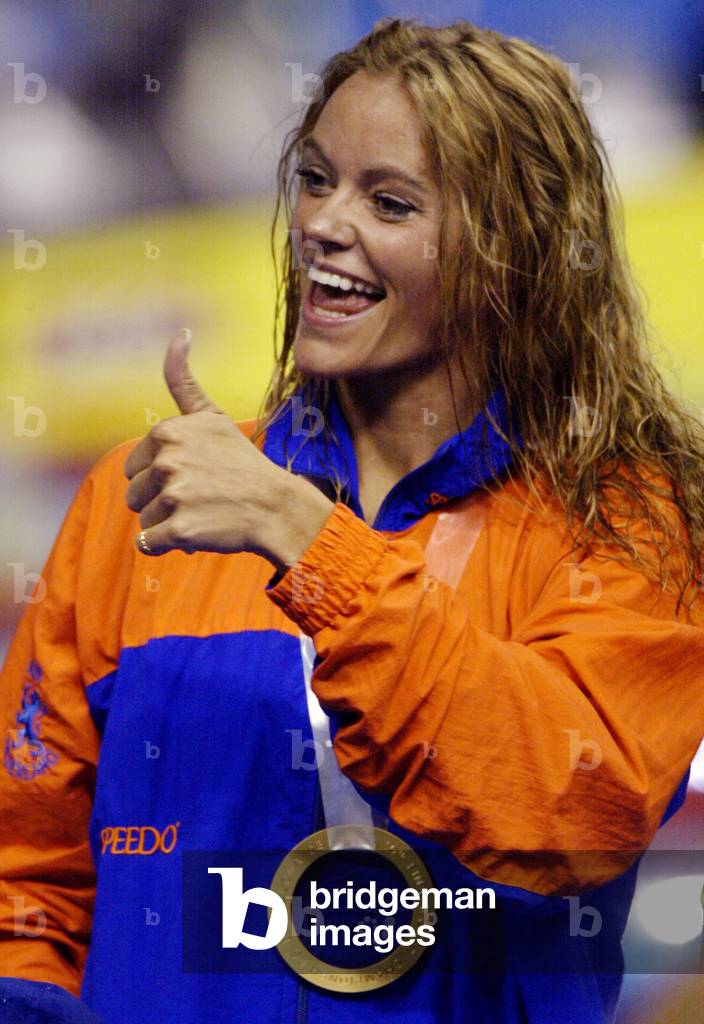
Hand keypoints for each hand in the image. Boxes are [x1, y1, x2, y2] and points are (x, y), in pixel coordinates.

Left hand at [124, 329, 334, 565]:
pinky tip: (199, 532)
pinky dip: (170, 545)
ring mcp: (173, 495)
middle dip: (161, 502)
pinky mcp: (179, 529)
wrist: (277, 507)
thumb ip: (184, 381)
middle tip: (200, 496)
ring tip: (203, 513)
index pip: (134, 467)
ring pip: (144, 520)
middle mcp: (166, 460)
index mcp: (166, 433)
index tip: (196, 474)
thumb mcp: (212, 417)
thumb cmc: (242, 464)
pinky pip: (149, 544)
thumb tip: (179, 333)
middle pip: (134, 495)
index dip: (162, 477)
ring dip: (167, 523)